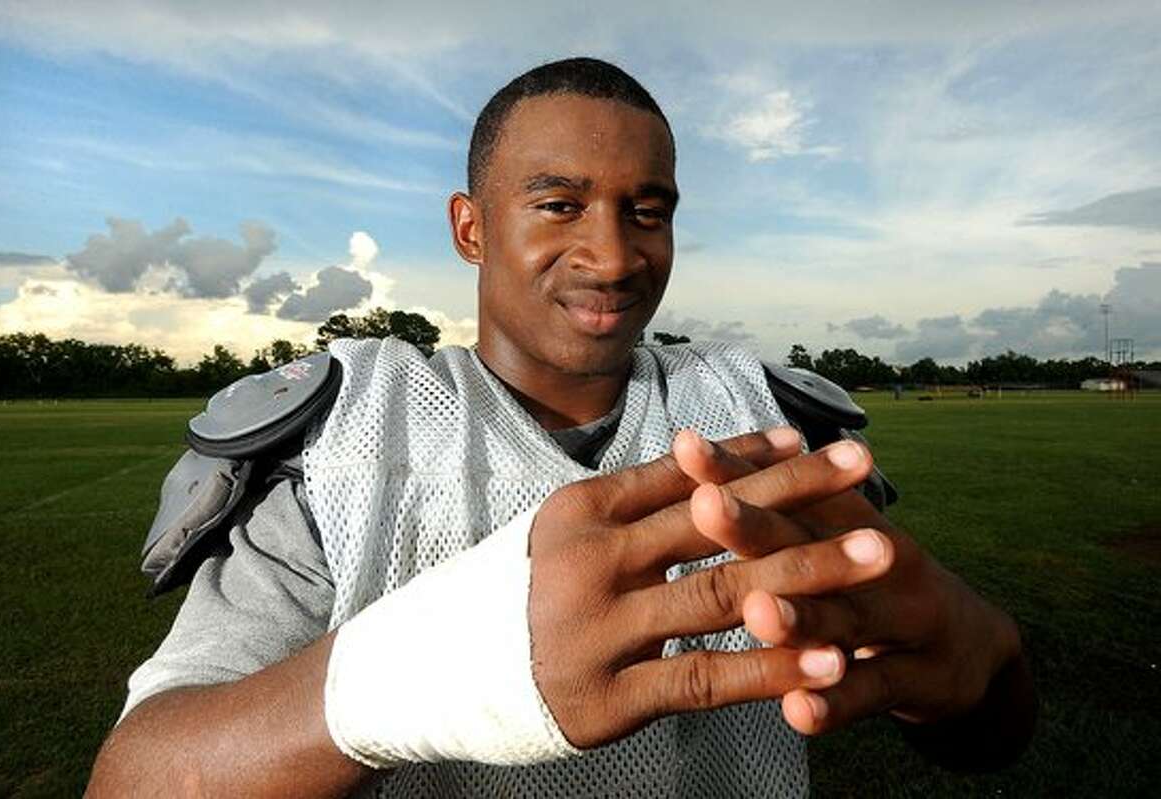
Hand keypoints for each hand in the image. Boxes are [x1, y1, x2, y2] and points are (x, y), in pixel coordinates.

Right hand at [527, 427, 885, 748]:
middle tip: (865, 466)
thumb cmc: (531, 587)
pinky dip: (771, 668)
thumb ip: (639, 496)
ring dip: (808, 573)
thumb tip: (714, 452)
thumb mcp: (572, 528)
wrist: (451, 668)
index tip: (817, 440)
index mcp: (583, 512)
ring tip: (877, 555)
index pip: (682, 473)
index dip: (753, 456)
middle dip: (797, 492)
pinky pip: (705, 679)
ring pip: (721, 596)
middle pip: (713, 522)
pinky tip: (830, 659)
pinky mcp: (611, 698)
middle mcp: (591, 562)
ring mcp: (600, 631)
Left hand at [678, 434, 1025, 740]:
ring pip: (843, 618)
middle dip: (754, 525)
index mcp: (844, 522)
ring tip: (757, 612)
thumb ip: (771, 508)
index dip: (735, 468)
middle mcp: (875, 561)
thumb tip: (686, 457)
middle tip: (706, 505)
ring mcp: (902, 620)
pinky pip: (871, 692)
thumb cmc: (873, 585)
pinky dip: (835, 702)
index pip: (783, 488)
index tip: (685, 445)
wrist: (974, 649)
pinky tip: (799, 710)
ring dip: (799, 617)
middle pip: (805, 541)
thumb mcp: (833, 540)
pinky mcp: (918, 680)